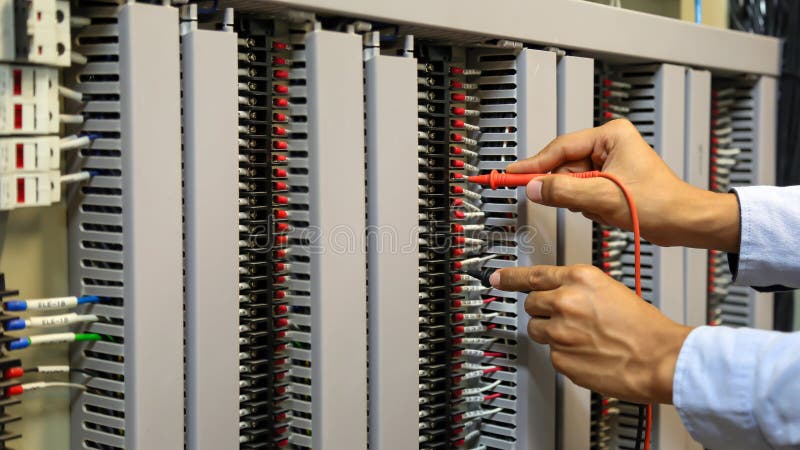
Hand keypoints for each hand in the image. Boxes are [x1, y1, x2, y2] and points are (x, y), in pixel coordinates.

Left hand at [491, 264, 691, 403]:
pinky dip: (565, 355)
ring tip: (582, 338)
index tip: (497, 278)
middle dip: (544, 311)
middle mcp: (564, 302)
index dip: (511, 278)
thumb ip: (580, 289)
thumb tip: (561, 293)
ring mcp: (559, 332)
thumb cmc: (644, 327)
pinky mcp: (560, 359)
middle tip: (566, 318)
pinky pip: (552, 354)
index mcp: (579, 279)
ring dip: (552, 333)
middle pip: (532, 304)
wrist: (660, 358)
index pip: (533, 275)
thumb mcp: (610, 289)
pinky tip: (587, 354)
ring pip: (538, 330)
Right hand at [506, 119, 739, 251]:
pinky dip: (588, 206)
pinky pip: (583, 193)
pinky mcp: (610, 182)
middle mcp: (609, 145)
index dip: (533, 165)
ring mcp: (610, 164)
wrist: (685, 222)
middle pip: (564, 167)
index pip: (559, 148)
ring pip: (572, 183)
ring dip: (580, 200)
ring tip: (602, 208)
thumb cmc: (661, 203)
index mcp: (610, 136)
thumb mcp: (603, 197)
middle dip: (566, 189)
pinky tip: (605, 212)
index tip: (512, 174)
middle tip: (560, 200)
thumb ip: (564, 191)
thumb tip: (535, 187)